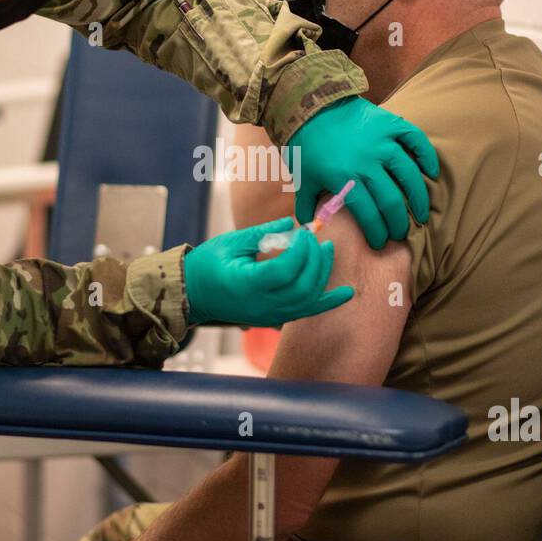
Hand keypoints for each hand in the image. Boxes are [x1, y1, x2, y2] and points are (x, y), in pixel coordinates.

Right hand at [184, 218, 353, 326]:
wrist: (193, 294)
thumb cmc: (207, 265)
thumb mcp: (230, 243)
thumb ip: (262, 233)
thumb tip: (292, 223)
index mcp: (247, 284)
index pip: (285, 270)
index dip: (300, 250)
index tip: (302, 232)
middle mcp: (262, 304)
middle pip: (302, 285)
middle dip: (314, 258)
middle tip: (313, 236)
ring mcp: (270, 314)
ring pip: (308, 297)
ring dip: (322, 272)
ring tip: (326, 248)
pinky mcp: (275, 317)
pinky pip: (308, 311)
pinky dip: (329, 302)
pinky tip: (348, 292)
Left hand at [286, 96, 438, 248]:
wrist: (312, 104)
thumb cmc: (308, 145)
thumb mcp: (302, 178)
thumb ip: (308, 206)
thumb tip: (310, 231)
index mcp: (343, 176)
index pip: (367, 213)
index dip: (376, 232)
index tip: (380, 243)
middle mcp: (365, 160)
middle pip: (390, 200)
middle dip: (398, 223)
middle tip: (400, 233)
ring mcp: (381, 141)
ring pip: (408, 175)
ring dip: (418, 199)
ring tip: (422, 215)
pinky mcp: (391, 124)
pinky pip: (416, 141)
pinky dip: (427, 157)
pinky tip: (431, 174)